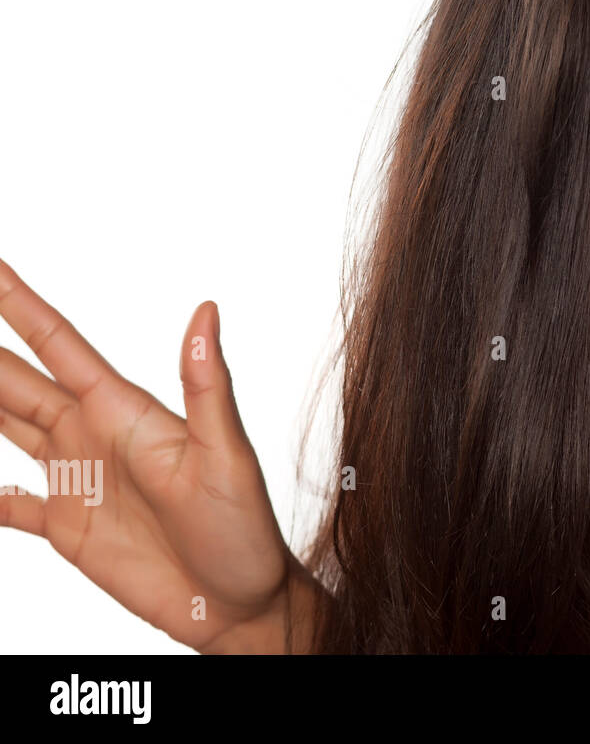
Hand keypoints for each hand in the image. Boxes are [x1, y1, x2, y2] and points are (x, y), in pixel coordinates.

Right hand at [0, 258, 301, 651]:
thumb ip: (207, 386)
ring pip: (4, 425)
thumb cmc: (245, 531)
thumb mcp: (227, 456)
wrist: (241, 605)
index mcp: (125, 412)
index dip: (19, 305)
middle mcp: (94, 435)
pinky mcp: (67, 527)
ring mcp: (78, 479)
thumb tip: (207, 311)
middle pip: (15, 380)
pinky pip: (10, 502)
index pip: (59, 345)